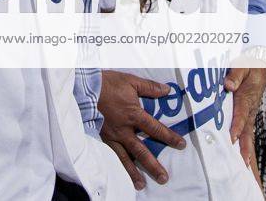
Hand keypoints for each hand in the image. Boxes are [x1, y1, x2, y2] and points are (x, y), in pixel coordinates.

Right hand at [98, 70, 185, 189]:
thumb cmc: (108, 83)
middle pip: (141, 151)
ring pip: (125, 157)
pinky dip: (117, 164)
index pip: (155, 129)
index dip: (169, 137)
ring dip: (133, 172)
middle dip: (153, 165)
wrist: (84, 87)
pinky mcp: (101, 136)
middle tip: (163, 178)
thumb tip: (167, 90)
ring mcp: (112, 135)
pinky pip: (111, 153)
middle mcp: (124, 129)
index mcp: (133, 115)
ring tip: (141, 184)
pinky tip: (120, 173)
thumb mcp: (130, 81)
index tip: (180, 145)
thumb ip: (149, 87)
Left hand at [226, 66, 265, 167]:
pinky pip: (248, 131)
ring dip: (248, 150)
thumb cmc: (249, 66)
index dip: (236, 126)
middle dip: (246, 148)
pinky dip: (247, 144)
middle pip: (248, 131)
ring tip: (247, 167)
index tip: (231, 138)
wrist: (262, 65)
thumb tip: (228, 85)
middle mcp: (249, 109)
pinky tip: (246, 157)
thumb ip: (235, 75)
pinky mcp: (249, 114)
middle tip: (245, 164)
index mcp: (246, 98)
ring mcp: (251, 113)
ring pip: (249, 134)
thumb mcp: (243, 66)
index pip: (241, 115)